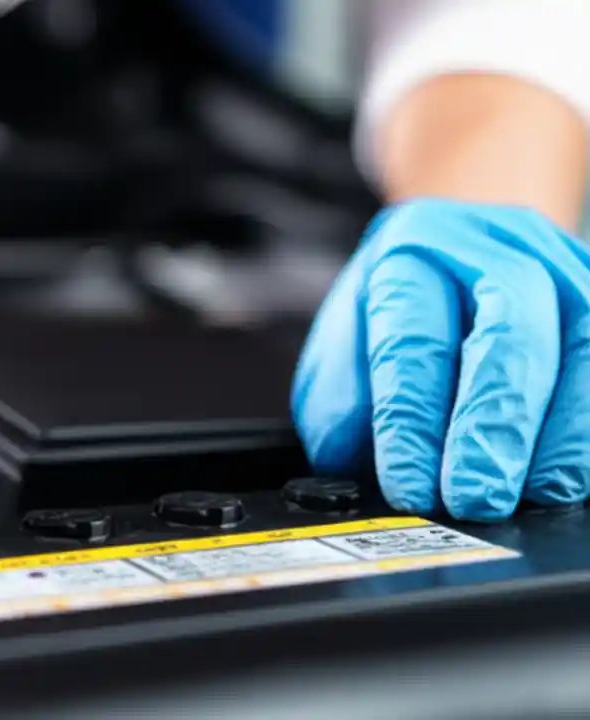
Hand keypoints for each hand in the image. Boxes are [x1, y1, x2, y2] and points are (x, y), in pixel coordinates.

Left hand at [292, 198, 589, 520]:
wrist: (466, 252)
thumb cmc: (401, 311)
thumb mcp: (345, 347)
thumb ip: (342, 403)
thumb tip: (349, 462)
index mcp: (412, 250)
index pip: (414, 341)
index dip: (411, 425)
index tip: (410, 490)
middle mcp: (498, 245)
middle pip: (510, 333)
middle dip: (495, 428)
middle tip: (476, 499)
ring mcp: (567, 264)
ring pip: (585, 345)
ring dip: (563, 435)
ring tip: (536, 495)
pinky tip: (573, 474)